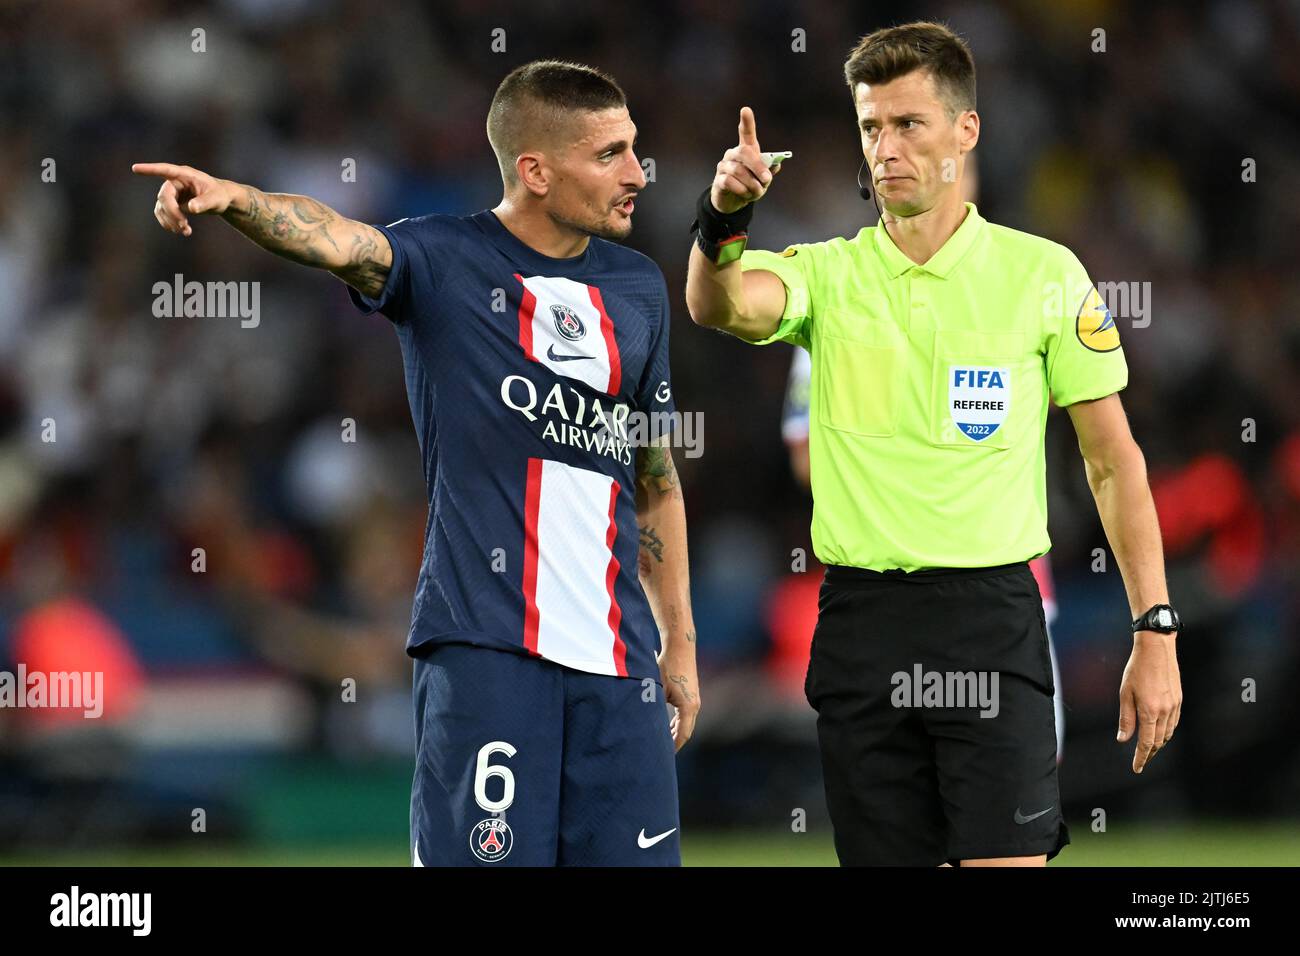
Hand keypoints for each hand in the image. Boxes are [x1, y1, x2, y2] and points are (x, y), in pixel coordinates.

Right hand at [132, 162, 239, 236]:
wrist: (220, 200)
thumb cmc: (219, 195)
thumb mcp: (216, 199)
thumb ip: (204, 203)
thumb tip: (190, 208)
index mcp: (185, 175)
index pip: (165, 170)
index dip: (150, 170)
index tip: (135, 168)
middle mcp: (174, 182)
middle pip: (164, 197)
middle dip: (172, 213)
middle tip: (184, 227)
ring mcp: (171, 193)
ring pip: (162, 207)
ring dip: (170, 221)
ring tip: (186, 232)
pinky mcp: (171, 203)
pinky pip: (163, 213)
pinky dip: (169, 223)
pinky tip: (181, 231)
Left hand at [658, 638, 699, 751]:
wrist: (680, 646)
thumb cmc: (667, 665)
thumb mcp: (657, 687)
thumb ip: (653, 706)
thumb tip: (644, 723)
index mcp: (688, 707)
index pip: (683, 734)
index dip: (674, 747)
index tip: (664, 757)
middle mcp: (695, 705)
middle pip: (686, 730)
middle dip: (674, 742)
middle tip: (662, 754)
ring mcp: (695, 699)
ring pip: (686, 722)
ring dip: (676, 732)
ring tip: (663, 743)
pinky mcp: (691, 694)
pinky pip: (686, 714)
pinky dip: (678, 722)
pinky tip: (668, 726)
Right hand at [710, 107, 778, 213]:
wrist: (734, 203)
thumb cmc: (750, 186)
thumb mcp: (763, 180)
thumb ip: (769, 171)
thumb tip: (776, 165)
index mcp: (746, 150)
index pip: (746, 133)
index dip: (746, 122)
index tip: (745, 110)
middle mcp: (733, 154)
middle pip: (744, 152)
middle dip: (757, 166)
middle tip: (767, 180)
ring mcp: (724, 166)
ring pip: (738, 170)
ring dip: (751, 184)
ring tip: (756, 192)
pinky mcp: (718, 179)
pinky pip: (729, 182)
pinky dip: (741, 190)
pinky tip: (745, 195)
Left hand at [1117, 631, 1181, 772]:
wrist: (1157, 649)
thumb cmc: (1137, 669)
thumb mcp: (1125, 693)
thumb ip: (1126, 718)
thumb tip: (1123, 740)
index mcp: (1150, 711)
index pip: (1146, 743)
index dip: (1141, 758)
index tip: (1136, 768)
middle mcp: (1165, 711)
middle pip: (1158, 742)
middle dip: (1149, 754)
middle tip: (1141, 761)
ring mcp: (1175, 706)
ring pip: (1168, 734)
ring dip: (1158, 744)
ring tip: (1148, 749)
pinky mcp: (1179, 700)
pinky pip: (1174, 723)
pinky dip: (1166, 732)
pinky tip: (1159, 732)